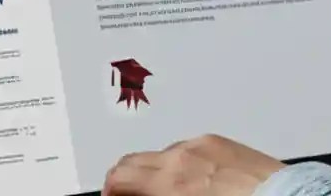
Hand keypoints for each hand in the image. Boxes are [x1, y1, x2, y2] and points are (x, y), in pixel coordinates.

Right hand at [102, 135, 282, 195]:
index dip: (110, 190)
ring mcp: (203, 144)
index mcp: (169, 181)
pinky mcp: (221, 140)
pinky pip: (189, 146)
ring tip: (167, 191)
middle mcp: (182, 155)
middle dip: (125, 178)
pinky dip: (182, 161)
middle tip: (130, 195)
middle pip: (133, 160)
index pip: (118, 176)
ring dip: (155, 170)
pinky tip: (195, 179)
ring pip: (162, 153)